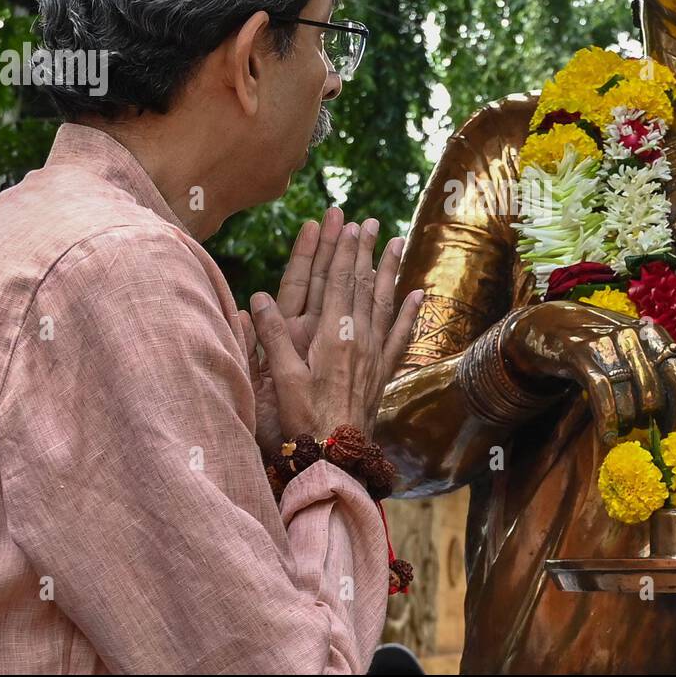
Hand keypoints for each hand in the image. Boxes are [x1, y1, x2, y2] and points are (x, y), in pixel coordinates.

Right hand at [244, 215, 422, 452]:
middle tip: (370, 221)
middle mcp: (358, 338)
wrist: (338, 455)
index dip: (341, 252)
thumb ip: (272, 337)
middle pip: (361, 284)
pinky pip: (400, 336)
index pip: (337, 283)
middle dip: (364, 250)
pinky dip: (409, 313)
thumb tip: (257, 298)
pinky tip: (418, 295)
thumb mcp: (281, 379)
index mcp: (331, 336)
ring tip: (395, 242)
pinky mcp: (383, 371)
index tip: (346, 225)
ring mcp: (374, 354)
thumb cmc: (304, 420)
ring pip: (384, 302)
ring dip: (388, 270)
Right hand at [500, 300, 675, 444]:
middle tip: (641, 434)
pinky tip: (607, 435)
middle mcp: (636, 337)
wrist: (550, 322)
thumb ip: (656, 376)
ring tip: (621, 431)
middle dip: (650, 424)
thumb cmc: (600, 345)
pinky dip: (608, 420)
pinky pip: (602, 393)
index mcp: (657, 337)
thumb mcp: (633, 351)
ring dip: (627, 424)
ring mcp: (608, 343)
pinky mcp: (581, 352)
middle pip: (656, 397)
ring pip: (630, 399)